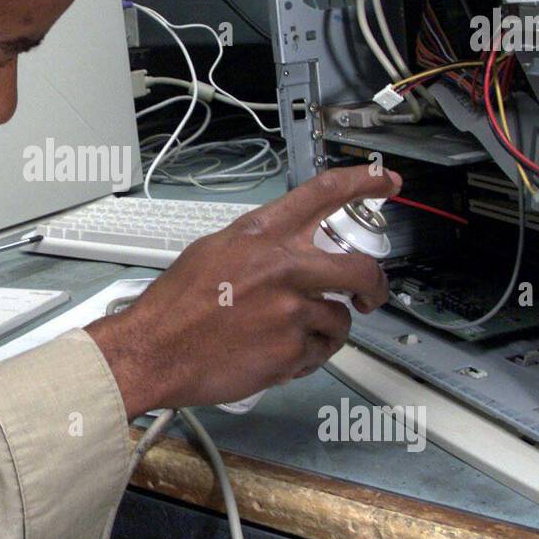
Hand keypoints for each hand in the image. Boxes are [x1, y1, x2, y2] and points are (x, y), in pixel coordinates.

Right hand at [86, 165, 401, 417]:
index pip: (324, 193)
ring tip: (286, 336)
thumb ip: (257, 245)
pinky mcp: (292, 349)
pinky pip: (318, 352)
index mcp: (261, 235)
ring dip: (323, 330)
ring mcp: (291, 309)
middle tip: (370, 294)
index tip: (385, 181)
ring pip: (339, 319)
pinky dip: (303, 357)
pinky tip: (273, 354)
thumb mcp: (211, 251)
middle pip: (360, 268)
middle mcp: (283, 267)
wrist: (153, 351)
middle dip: (374, 285)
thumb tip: (287, 246)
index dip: (363, 182)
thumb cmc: (174, 307)